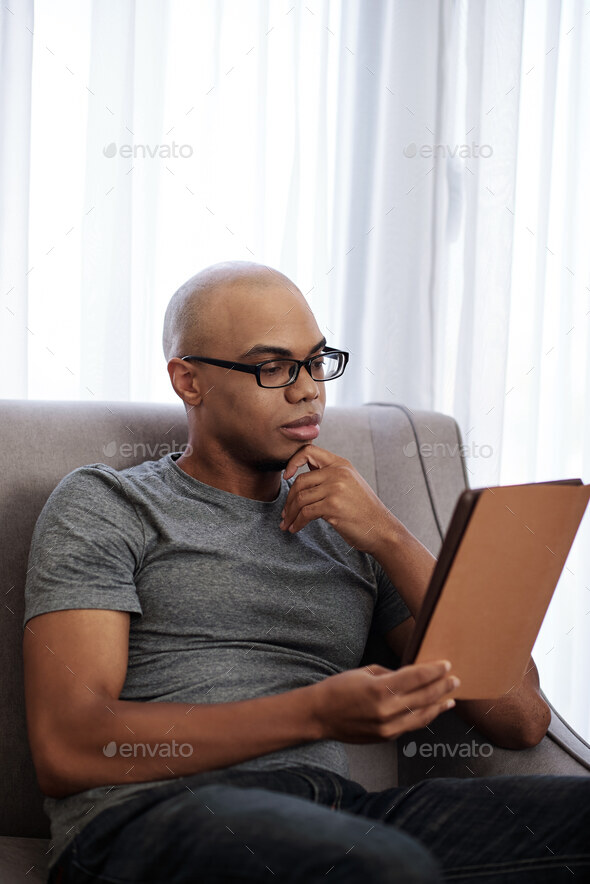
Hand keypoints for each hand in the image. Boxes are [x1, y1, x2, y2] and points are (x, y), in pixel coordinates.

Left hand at [280, 444, 394, 552]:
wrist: (382, 529)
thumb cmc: (363, 510)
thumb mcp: (349, 484)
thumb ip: (329, 477)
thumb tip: (299, 477)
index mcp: (341, 464)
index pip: (309, 451)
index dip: (293, 462)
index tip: (286, 477)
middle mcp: (338, 472)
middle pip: (300, 480)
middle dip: (289, 499)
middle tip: (285, 513)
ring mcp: (335, 488)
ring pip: (300, 498)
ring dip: (290, 514)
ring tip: (287, 523)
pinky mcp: (333, 506)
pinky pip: (305, 513)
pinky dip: (297, 522)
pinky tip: (295, 528)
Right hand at [308, 660, 459, 742]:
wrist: (320, 716)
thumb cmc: (338, 689)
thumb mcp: (364, 673)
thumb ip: (390, 675)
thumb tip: (410, 676)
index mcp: (380, 689)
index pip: (416, 678)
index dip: (434, 671)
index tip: (446, 665)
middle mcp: (386, 710)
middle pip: (423, 697)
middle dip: (441, 687)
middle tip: (454, 679)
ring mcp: (387, 727)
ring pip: (422, 715)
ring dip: (439, 705)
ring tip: (451, 697)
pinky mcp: (386, 737)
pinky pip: (411, 725)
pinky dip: (424, 716)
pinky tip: (433, 710)